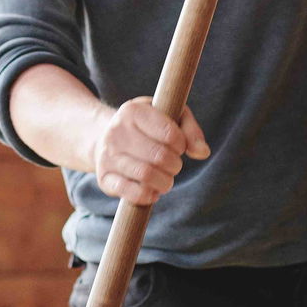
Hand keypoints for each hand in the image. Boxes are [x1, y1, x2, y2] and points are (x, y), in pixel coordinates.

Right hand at [87, 97, 208, 205]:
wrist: (104, 139)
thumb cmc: (146, 128)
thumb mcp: (169, 118)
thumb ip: (190, 131)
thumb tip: (202, 152)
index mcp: (133, 111)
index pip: (170, 134)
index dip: (181, 145)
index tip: (178, 146)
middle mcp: (116, 131)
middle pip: (160, 156)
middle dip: (175, 165)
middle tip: (174, 165)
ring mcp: (107, 156)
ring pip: (146, 175)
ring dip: (165, 182)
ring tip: (166, 179)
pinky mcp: (104, 178)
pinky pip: (131, 193)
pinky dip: (149, 196)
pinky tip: (153, 191)